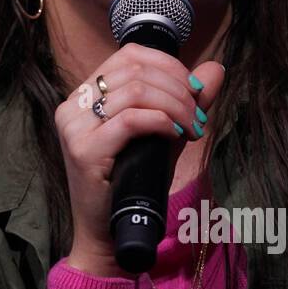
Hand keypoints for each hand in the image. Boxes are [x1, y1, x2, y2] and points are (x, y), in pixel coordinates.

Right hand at [55, 45, 225, 277]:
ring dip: (175, 106)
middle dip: (178, 88)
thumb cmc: (134, 182)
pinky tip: (175, 135)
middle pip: (134, 70)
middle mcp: (73, 104)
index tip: (194, 92)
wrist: (110, 233)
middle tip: (197, 116)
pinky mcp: (83, 149)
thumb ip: (186, 101)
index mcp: (85, 94)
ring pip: (135, 91)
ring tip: (191, 129)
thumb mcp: (164, 133)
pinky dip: (161, 121)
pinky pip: (130, 120)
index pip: (128, 55)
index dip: (168, 66)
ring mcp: (74, 126)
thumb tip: (215, 69)